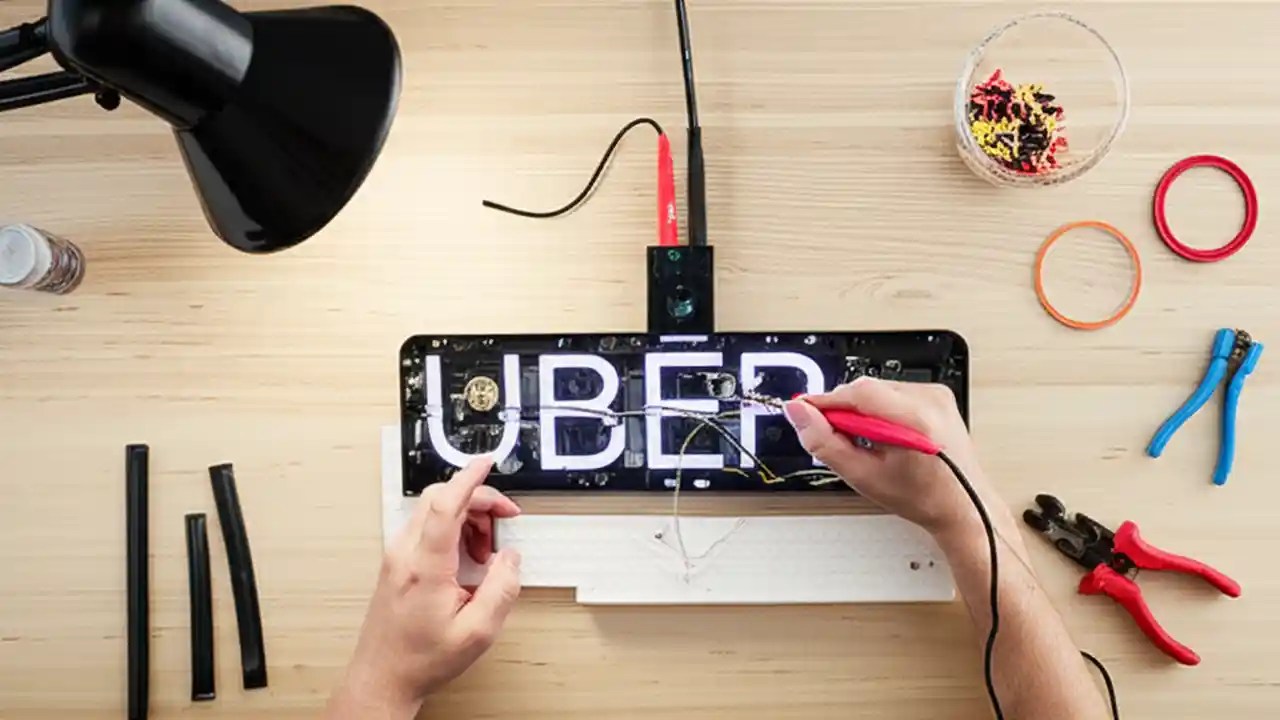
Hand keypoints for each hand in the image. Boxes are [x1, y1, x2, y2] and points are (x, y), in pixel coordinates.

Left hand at [327, 459, 521, 718]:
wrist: (383, 676)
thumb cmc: (421, 658)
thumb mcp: (477, 632)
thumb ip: (501, 590)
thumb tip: (510, 559)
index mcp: (425, 567)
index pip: (445, 505)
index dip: (468, 478)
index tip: (485, 462)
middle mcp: (405, 554)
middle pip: (441, 499)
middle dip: (478, 499)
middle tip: (504, 519)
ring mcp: (397, 555)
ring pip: (433, 510)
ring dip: (467, 517)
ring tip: (486, 551)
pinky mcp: (396, 561)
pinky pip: (427, 528)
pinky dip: (453, 530)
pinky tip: (468, 557)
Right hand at [783, 377, 1011, 540]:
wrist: (963, 506)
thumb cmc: (924, 498)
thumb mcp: (863, 476)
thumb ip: (825, 443)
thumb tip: (799, 414)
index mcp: (914, 419)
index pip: (856, 393)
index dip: (824, 400)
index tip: (803, 411)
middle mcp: (929, 400)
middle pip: (866, 388)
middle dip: (843, 409)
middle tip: (835, 437)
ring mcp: (936, 395)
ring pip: (877, 389)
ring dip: (861, 410)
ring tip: (865, 442)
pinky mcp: (937, 395)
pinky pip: (894, 392)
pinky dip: (879, 409)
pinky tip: (883, 434)